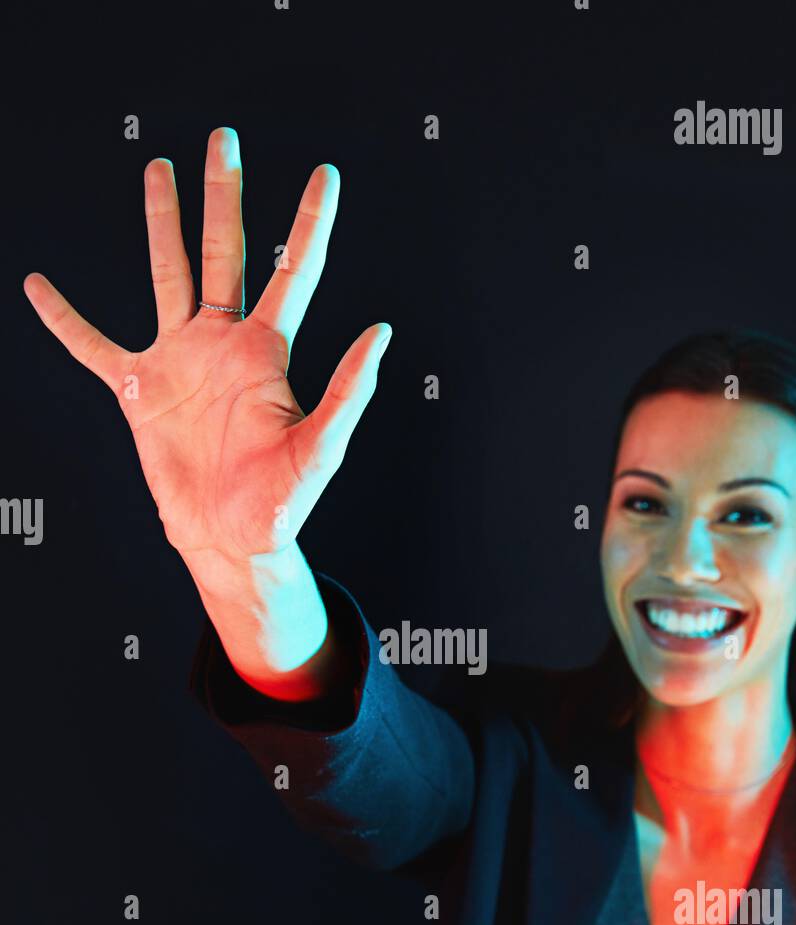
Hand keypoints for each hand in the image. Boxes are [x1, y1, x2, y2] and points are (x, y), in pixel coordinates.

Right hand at [23, 127, 391, 591]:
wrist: (229, 540)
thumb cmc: (279, 504)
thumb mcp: (320, 450)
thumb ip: (347, 392)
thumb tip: (380, 332)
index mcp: (267, 352)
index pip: (293, 271)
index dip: (309, 222)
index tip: (326, 174)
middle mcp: (223, 343)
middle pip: (224, 251)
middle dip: (224, 194)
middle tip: (223, 138)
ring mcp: (179, 360)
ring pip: (167, 274)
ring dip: (163, 223)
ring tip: (158, 169)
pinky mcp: (138, 390)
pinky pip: (94, 346)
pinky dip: (65, 321)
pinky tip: (40, 288)